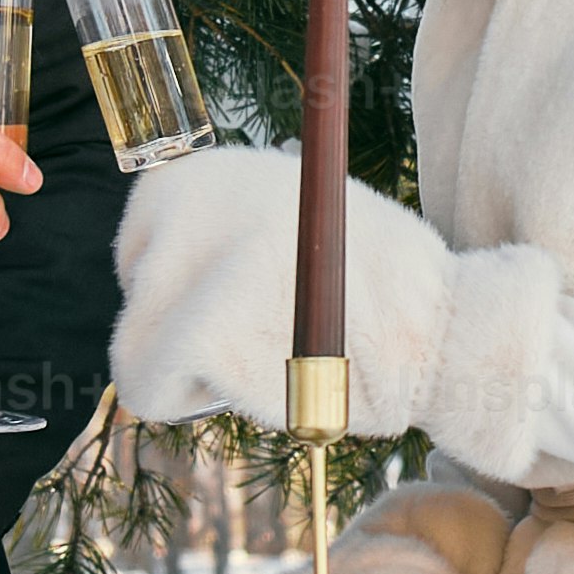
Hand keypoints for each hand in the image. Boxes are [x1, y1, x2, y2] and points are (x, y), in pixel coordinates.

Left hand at [110, 147, 565, 475]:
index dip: (179, 283)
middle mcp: (182, 208)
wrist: (440, 332)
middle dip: (181, 327)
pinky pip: (148, 388)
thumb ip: (238, 223)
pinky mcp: (192, 333)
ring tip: (261, 356)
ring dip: (188, 367)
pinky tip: (255, 380)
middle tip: (249, 336)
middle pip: (136, 293)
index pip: (143, 238)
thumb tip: (191, 251)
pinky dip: (193, 400)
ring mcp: (183, 268)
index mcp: (202, 173)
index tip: (221, 301)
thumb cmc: (380, 284)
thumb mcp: (301, 213)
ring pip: (134, 346)